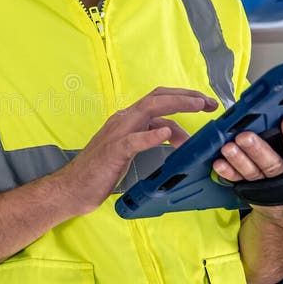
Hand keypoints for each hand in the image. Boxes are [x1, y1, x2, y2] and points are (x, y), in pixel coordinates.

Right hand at [57, 87, 217, 215]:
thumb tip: (174, 135)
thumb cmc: (101, 170)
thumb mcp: (131, 149)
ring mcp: (117, 134)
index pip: (158, 99)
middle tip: (209, 103)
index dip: (184, 98)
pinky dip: (150, 135)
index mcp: (127, 119)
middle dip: (186, 96)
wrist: (73, 187)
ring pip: (148, 110)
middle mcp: (123, 120)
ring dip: (176, 105)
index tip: (205, 103)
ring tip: (198, 108)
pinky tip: (165, 135)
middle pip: (157, 97)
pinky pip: (133, 140)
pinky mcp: (113, 151)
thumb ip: (150, 138)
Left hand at [212, 116, 282, 183]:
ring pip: (253, 172)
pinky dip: (229, 173)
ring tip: (228, 148)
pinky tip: (220, 164)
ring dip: (239, 159)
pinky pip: (239, 181)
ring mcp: (267, 186)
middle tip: (245, 137)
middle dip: (258, 149)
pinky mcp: (251, 190)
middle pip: (272, 163)